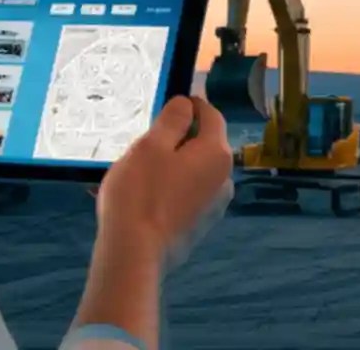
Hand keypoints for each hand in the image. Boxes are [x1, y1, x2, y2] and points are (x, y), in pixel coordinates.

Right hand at [95, 96, 233, 267]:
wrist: (134, 254)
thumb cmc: (140, 193)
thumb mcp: (151, 146)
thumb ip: (173, 120)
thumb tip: (187, 105)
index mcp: (217, 153)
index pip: (211, 115)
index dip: (191, 104)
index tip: (167, 105)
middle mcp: (225, 178)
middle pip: (205, 144)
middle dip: (178, 137)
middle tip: (144, 143)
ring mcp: (215, 205)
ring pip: (195, 170)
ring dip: (173, 164)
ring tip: (138, 172)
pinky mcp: (201, 225)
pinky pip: (188, 193)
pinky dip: (171, 187)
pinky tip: (144, 197)